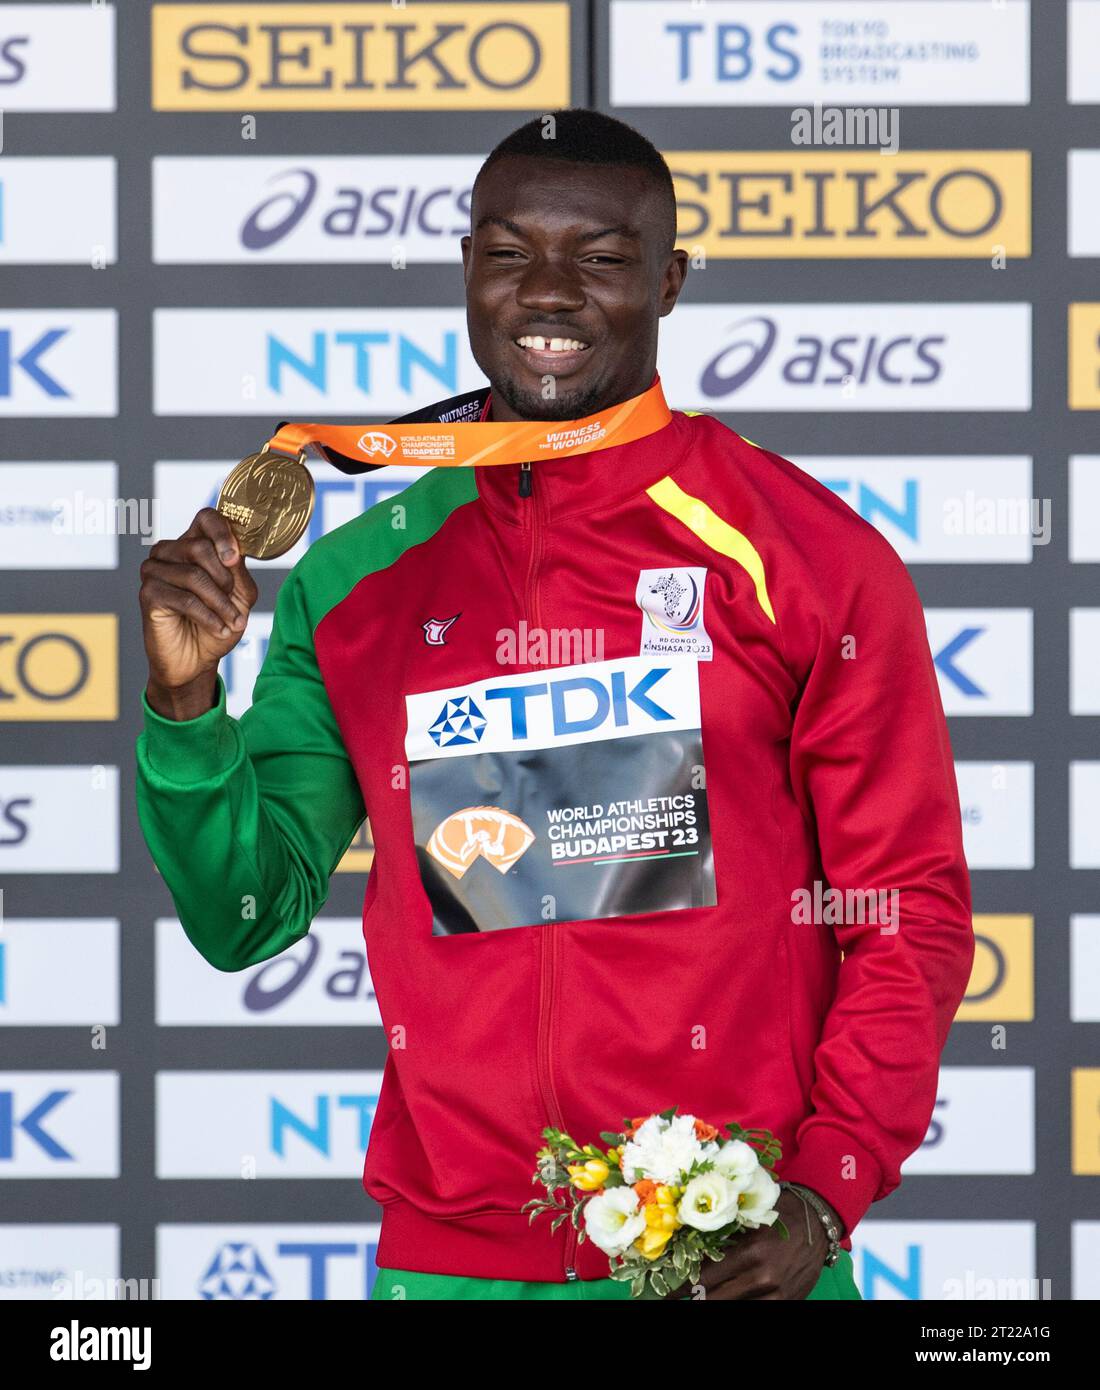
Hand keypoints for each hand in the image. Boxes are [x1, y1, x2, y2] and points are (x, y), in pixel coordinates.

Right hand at [139, 507, 257, 718]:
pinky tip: (219, 629)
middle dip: (225, 579)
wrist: (197, 660)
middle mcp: (170, 551)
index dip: (223, 533)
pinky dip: (208, 616)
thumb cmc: (218, 624)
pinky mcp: (148, 593)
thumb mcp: (241, 597)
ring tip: (233, 622)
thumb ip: (240, 573)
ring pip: (193, 575)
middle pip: (200, 547)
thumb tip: (233, 555)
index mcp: (195, 544)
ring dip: (220, 603)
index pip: (207, 518)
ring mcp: (154, 570)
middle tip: (235, 603)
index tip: (235, 558)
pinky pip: (184, 598)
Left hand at [664, 1188, 829, 1300]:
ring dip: (717, 1302)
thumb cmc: (780, 1211)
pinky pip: (759, 1309)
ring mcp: (779, 1293)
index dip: (684, 1289)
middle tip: (679, 1298)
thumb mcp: (749, 1218)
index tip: (667, 1295)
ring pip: (737, 1307)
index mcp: (750, 1252)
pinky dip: (742, 1303)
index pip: (707, 1278)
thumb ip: (724, 1236)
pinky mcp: (790, 1301)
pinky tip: (731, 1297)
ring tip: (702, 1299)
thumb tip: (690, 1250)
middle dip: (697, 1300)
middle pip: (718, 1299)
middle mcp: (764, 1277)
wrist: (820, 1220)